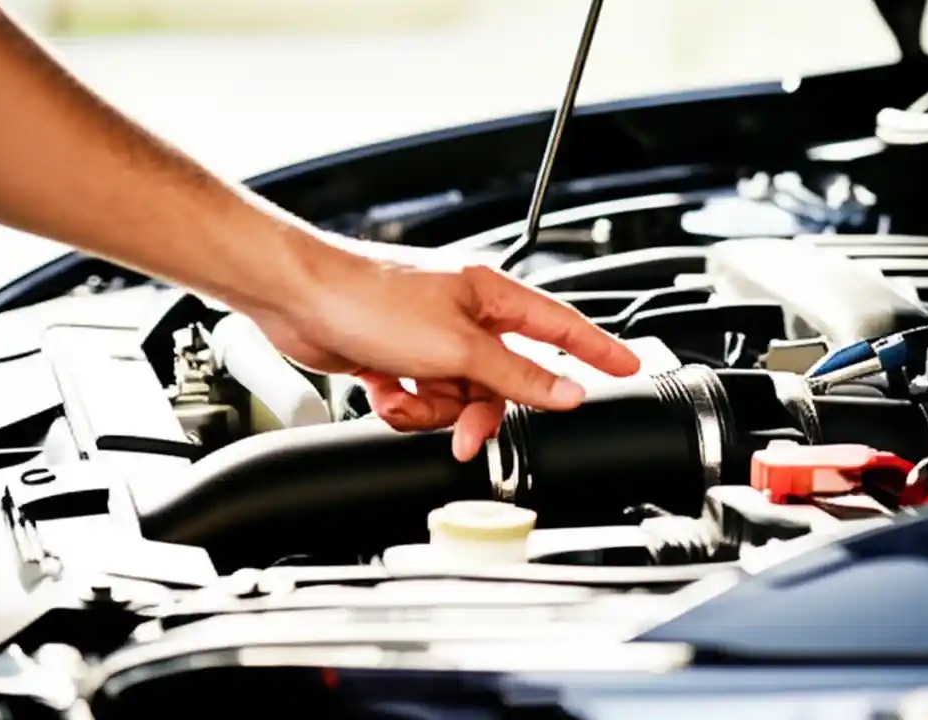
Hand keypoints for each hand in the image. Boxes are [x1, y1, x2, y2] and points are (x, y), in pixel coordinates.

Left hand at [244, 241, 640, 461]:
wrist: (297, 298)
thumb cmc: (370, 297)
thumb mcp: (458, 347)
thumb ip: (518, 374)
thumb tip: (567, 391)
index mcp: (492, 297)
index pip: (563, 327)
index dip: (599, 350)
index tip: (630, 367)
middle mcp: (466, 316)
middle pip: (504, 380)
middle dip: (481, 411)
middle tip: (468, 434)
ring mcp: (431, 338)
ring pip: (460, 396)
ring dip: (432, 409)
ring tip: (406, 399)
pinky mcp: (399, 357)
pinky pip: (423, 398)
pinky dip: (404, 404)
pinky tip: (384, 390)